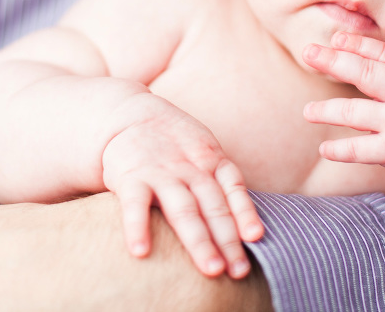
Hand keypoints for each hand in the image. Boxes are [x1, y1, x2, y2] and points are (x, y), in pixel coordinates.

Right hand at [102, 95, 262, 278]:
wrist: (129, 114)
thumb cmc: (174, 144)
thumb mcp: (204, 152)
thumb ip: (221, 183)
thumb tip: (249, 228)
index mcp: (212, 161)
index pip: (234, 189)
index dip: (245, 213)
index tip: (255, 238)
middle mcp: (191, 169)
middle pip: (213, 207)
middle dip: (228, 239)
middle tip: (239, 270)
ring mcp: (161, 173)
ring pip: (184, 209)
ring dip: (199, 240)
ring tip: (211, 269)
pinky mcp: (131, 177)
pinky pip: (135, 204)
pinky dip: (137, 227)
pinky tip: (141, 251)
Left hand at [301, 29, 384, 182]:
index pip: (382, 52)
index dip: (356, 43)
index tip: (333, 38)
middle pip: (363, 73)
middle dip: (332, 61)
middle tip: (307, 53)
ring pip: (355, 111)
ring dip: (327, 110)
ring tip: (307, 112)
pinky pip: (362, 149)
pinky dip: (341, 150)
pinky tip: (324, 148)